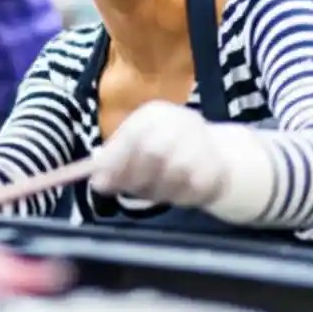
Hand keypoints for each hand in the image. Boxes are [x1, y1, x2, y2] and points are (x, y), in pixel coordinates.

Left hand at [89, 100, 231, 207]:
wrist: (217, 153)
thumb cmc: (166, 146)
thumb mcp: (138, 142)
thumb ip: (116, 157)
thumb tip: (95, 176)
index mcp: (155, 113)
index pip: (132, 134)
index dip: (114, 161)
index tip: (99, 184)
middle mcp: (180, 121)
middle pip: (152, 152)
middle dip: (133, 178)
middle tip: (125, 191)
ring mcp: (200, 143)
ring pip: (172, 174)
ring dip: (155, 190)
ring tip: (151, 192)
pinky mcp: (214, 168)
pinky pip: (190, 190)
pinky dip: (177, 197)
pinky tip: (173, 195)